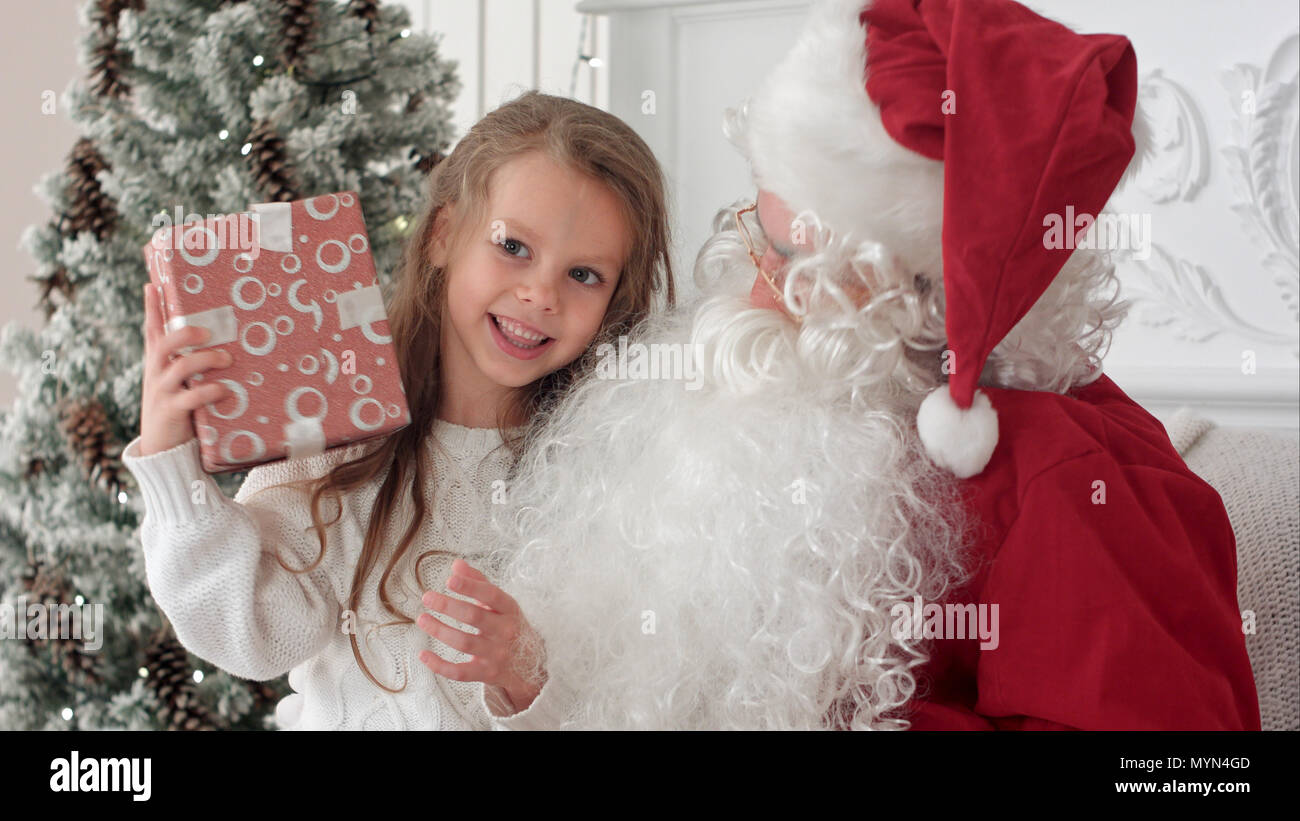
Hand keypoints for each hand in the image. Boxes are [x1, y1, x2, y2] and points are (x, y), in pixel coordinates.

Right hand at [139, 283, 233, 455]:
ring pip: (179, 368)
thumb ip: (190, 361)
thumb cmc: (178, 407)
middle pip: (162, 343)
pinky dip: (210, 391)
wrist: (162, 446)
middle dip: (184, 333)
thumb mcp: (179, 381)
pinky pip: (191, 397)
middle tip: (207, 331)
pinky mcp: (171, 411)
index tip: (152, 284)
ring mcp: (162, 392)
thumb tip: (221, 340)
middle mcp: (156, 373)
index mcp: (158, 362)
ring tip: (227, 358)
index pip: (151, 329)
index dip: (152, 308)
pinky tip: (225, 390)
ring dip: (206, 360)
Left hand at [416, 559, 545, 712]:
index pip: (491, 595)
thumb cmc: (510, 626)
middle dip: (448, 606)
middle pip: (474, 617)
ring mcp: (496, 654)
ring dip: (440, 630)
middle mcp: (505, 631)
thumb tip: (456, 565)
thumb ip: (479, 582)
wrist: (531, 663)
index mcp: (510, 610)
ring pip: (464, 643)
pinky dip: (440, 665)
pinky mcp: (486, 673)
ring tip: (422, 619)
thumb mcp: (501, 604)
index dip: (470, 587)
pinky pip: (460, 672)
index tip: (449, 580)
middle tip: (427, 597)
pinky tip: (423, 654)